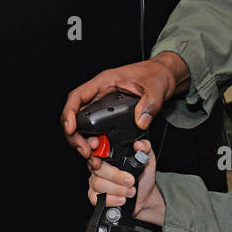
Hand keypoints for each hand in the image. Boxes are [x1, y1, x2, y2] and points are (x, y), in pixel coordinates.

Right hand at [61, 52, 190, 159]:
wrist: (163, 77)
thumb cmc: (155, 76)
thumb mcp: (155, 89)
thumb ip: (149, 105)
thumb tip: (141, 121)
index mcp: (104, 82)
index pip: (77, 97)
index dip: (69, 113)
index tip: (71, 129)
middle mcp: (99, 94)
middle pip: (75, 114)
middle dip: (75, 135)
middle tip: (85, 151)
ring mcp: (102, 105)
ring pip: (82, 124)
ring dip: (83, 141)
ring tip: (91, 155)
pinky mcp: (108, 115)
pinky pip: (94, 129)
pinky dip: (94, 141)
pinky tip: (98, 152)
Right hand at [87, 140, 165, 225]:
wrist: (145, 197)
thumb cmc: (143, 178)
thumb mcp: (148, 160)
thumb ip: (145, 148)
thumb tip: (139, 144)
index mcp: (109, 156)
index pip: (96, 148)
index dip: (94, 145)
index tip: (97, 146)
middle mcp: (100, 168)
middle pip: (98, 169)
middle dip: (116, 176)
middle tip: (131, 180)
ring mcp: (96, 182)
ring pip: (98, 184)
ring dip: (117, 189)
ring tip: (131, 191)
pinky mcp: (95, 197)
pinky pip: (96, 198)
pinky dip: (111, 200)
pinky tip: (122, 199)